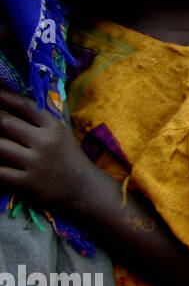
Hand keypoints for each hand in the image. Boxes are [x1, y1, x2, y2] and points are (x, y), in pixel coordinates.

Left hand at [0, 90, 95, 212]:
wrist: (84, 191)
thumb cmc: (68, 158)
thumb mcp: (61, 132)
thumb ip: (40, 114)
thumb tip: (16, 93)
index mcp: (53, 126)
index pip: (22, 104)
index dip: (2, 96)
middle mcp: (45, 142)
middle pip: (4, 122)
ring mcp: (36, 164)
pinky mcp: (27, 184)